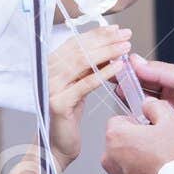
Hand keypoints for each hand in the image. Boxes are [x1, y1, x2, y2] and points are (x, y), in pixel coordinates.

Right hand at [47, 23, 130, 168]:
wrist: (57, 145)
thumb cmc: (69, 115)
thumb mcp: (79, 85)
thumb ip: (88, 67)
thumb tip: (109, 46)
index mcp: (51, 65)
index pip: (75, 42)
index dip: (96, 34)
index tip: (116, 29)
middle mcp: (47, 72)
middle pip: (80, 49)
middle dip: (105, 40)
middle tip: (126, 35)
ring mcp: (50, 87)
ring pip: (82, 62)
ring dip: (107, 52)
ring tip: (126, 48)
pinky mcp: (58, 103)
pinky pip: (85, 84)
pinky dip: (104, 73)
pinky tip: (119, 68)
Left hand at [102, 98, 173, 173]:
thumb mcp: (172, 120)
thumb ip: (156, 106)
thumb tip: (149, 104)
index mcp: (116, 136)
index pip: (118, 120)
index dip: (137, 122)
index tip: (150, 127)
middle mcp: (110, 158)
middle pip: (120, 142)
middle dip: (137, 142)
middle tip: (159, 145)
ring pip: (125, 161)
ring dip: (138, 160)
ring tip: (161, 162)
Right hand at [125, 54, 173, 172]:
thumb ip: (164, 72)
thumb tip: (138, 63)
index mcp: (173, 85)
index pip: (146, 75)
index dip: (131, 71)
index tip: (115, 66)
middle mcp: (166, 102)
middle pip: (139, 93)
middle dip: (125, 87)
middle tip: (112, 81)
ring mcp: (164, 120)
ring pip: (139, 112)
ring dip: (129, 107)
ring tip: (119, 99)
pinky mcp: (165, 138)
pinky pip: (146, 132)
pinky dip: (136, 128)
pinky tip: (130, 122)